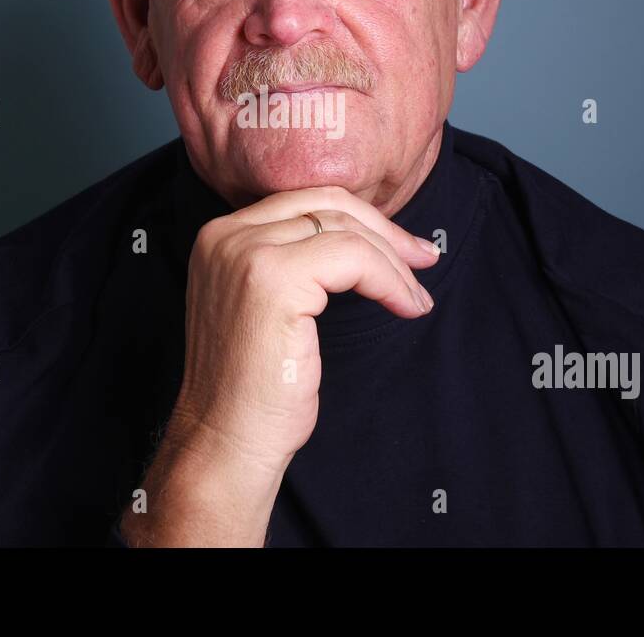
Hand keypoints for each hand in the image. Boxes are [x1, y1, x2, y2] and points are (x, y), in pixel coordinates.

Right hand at [120, 185, 438, 545]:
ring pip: (344, 229)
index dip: (360, 219)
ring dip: (393, 262)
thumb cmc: (253, 389)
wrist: (226, 442)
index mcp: (220, 236)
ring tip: (415, 296)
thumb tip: (363, 239)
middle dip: (384, 230)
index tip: (401, 248)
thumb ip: (295, 263)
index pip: (304, 201)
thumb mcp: (270, 308)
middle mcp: (225, 235)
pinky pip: (353, 258)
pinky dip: (389, 280)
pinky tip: (404, 306)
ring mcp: (246, 253)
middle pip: (325, 203)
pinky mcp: (273, 279)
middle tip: (423, 260)